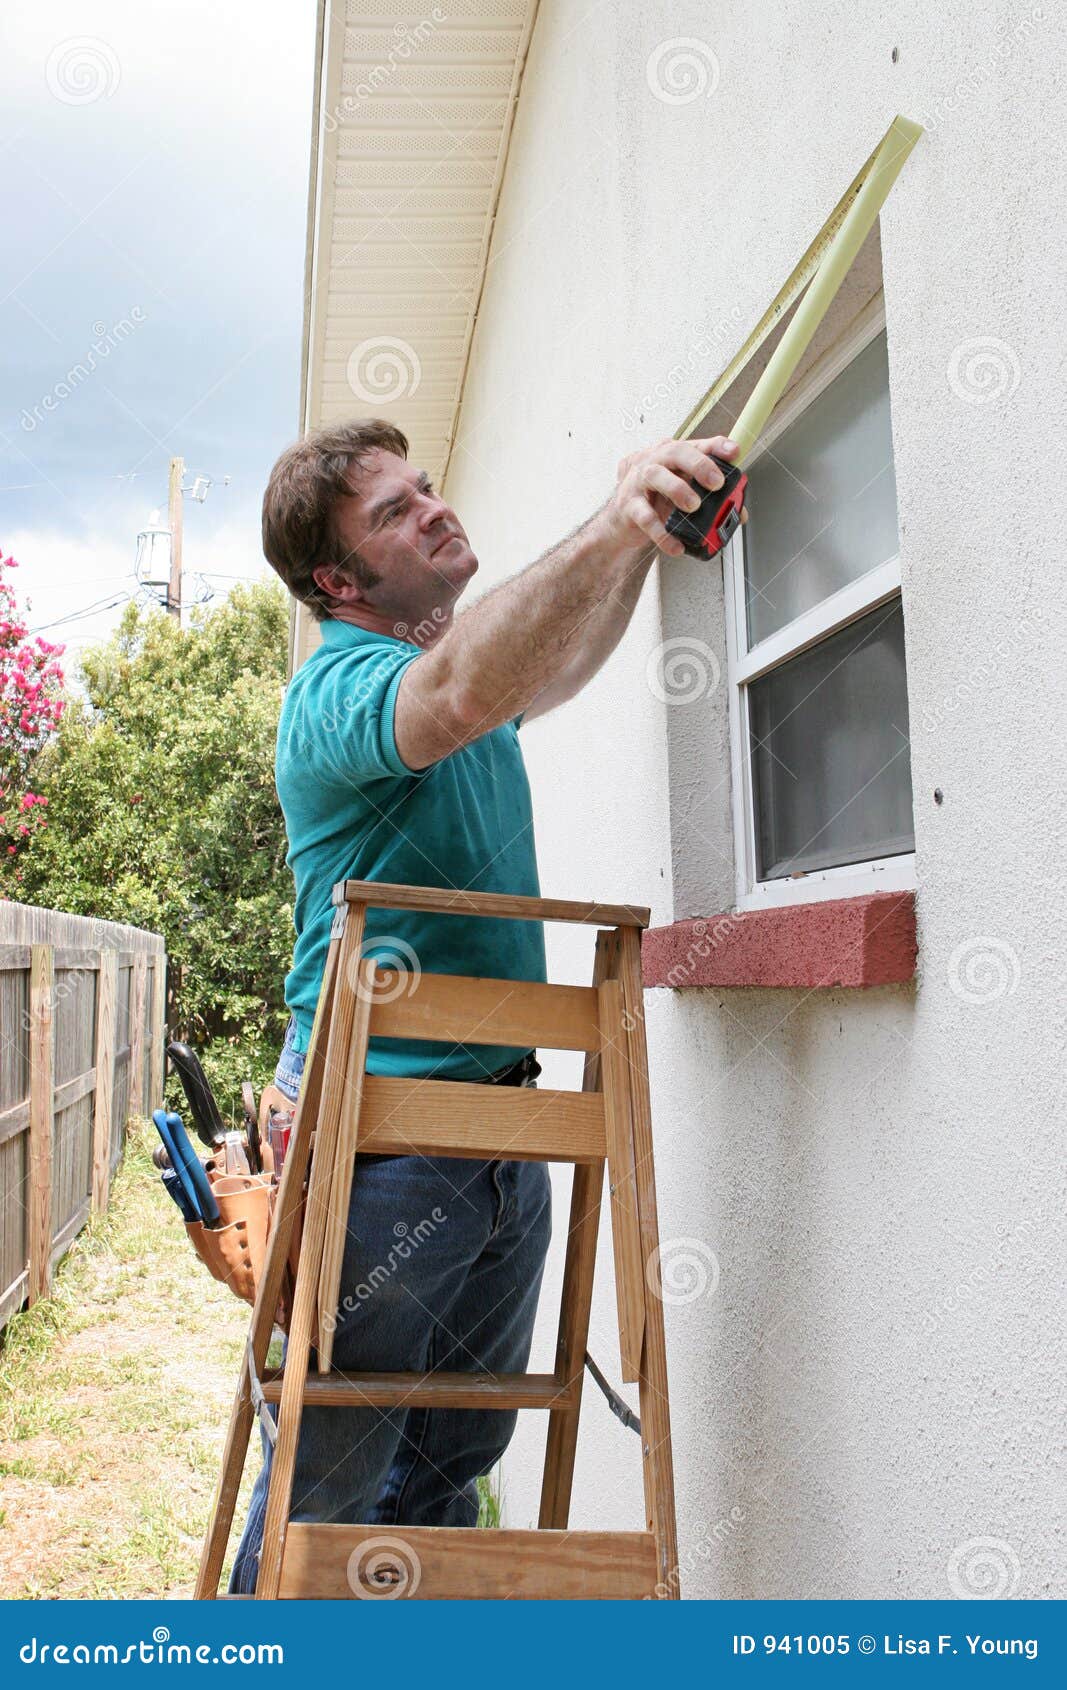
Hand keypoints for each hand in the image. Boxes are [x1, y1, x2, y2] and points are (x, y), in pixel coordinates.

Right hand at [604, 435, 744, 557]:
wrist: (624, 520)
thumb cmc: (656, 500)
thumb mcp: (686, 495)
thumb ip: (713, 501)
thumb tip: (740, 515)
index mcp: (674, 454)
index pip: (698, 444)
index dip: (717, 446)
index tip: (734, 453)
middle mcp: (655, 460)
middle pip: (676, 451)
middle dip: (699, 465)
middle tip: (717, 483)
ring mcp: (639, 480)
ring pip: (656, 475)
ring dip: (677, 489)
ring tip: (693, 507)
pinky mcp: (629, 505)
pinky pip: (645, 516)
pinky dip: (661, 533)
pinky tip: (675, 544)